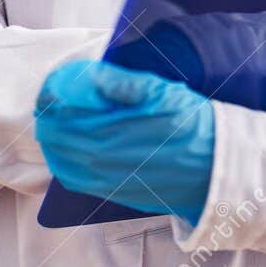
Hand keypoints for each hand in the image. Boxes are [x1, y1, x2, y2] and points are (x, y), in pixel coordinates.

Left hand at [34, 59, 214, 225]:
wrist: (214, 169)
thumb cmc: (191, 127)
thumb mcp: (161, 93)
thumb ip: (119, 83)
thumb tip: (87, 75)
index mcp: (104, 131)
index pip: (56, 108)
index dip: (53, 89)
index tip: (62, 78)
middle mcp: (96, 159)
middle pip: (50, 132)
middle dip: (52, 109)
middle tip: (65, 93)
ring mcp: (100, 179)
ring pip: (57, 156)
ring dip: (56, 134)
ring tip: (69, 116)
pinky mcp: (110, 191)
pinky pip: (71, 176)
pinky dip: (65, 156)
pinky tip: (78, 144)